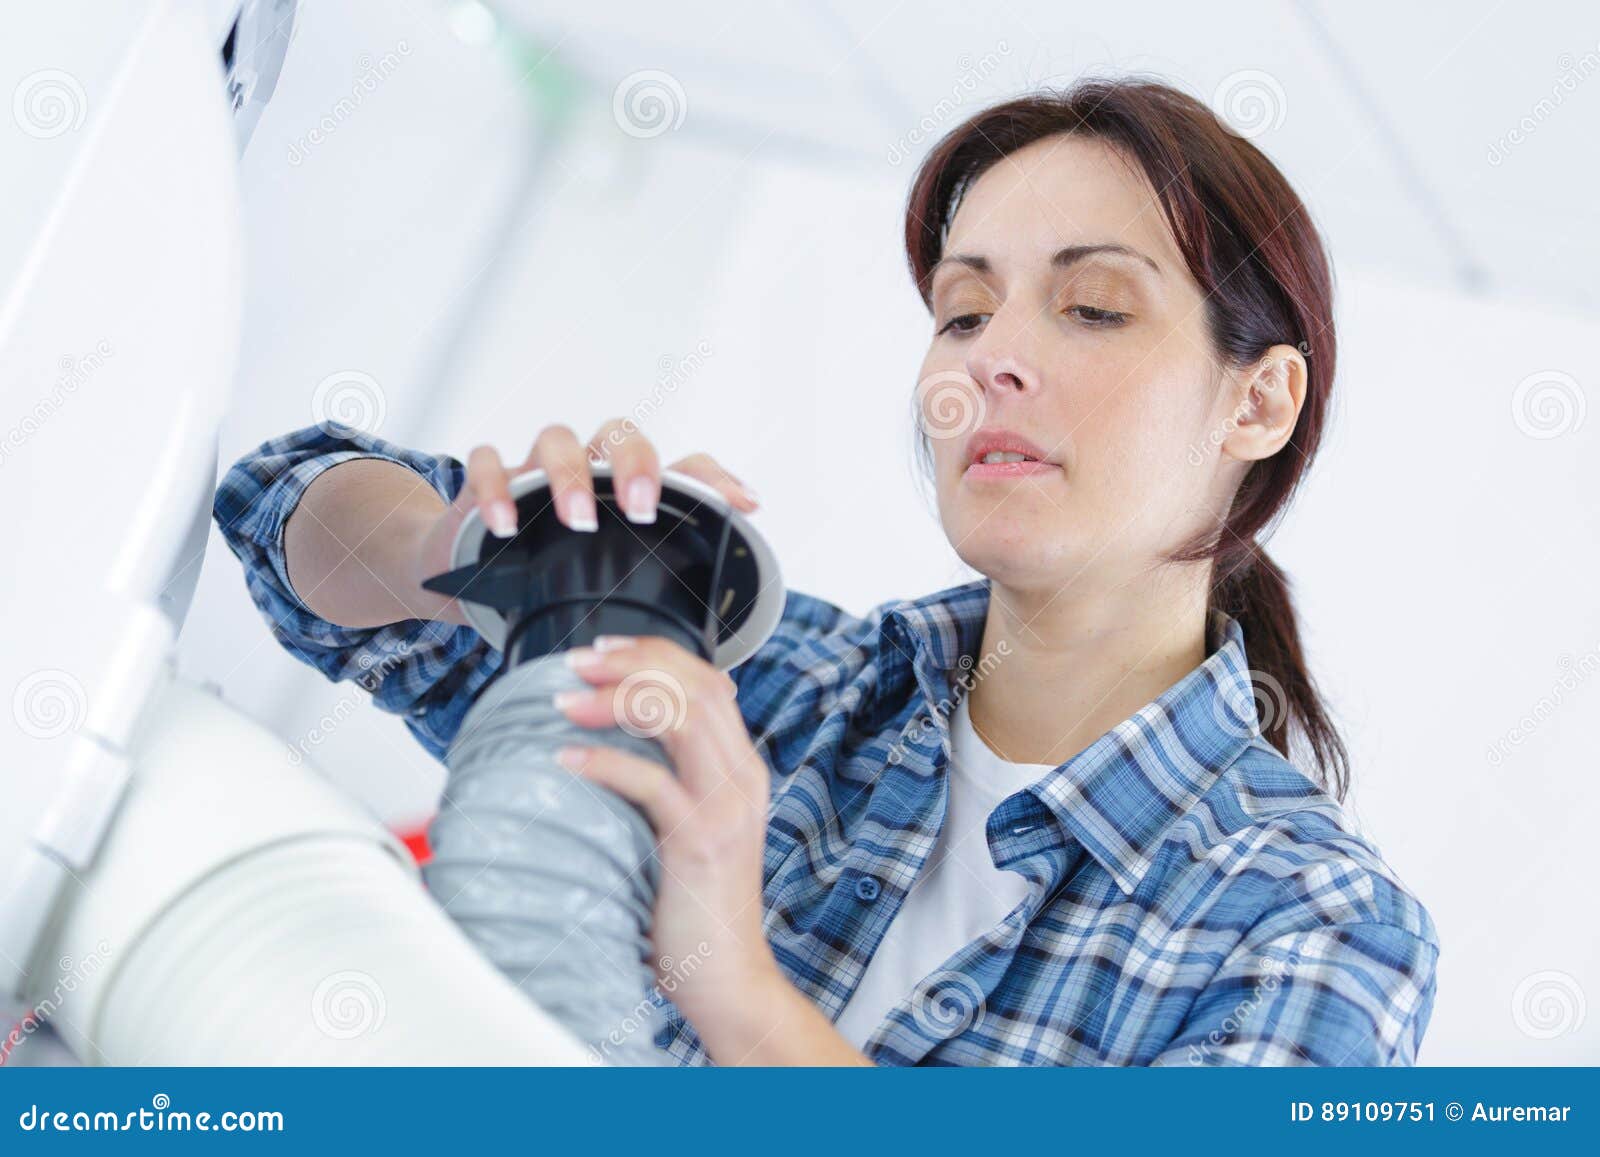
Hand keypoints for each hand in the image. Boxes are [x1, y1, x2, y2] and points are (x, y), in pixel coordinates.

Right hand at [415, 421, 758, 610]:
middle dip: (637, 466)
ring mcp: (536, 471)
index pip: (684, 466)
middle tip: (642, 509)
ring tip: (579, 521)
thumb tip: (717, 676)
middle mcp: (589, 469)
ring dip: (571, 477)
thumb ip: (657, 619)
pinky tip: (505, 525)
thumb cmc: (549, 577)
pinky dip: (496, 489)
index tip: (743, 505)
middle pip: (620, 436)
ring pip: (557, 440)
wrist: (468, 571)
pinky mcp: (486, 482)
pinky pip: (487, 465)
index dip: (715, 479)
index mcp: (629, 491)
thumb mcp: (608, 594)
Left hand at [551, 634, 780, 1041]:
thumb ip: (668, 782)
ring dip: (618, 697)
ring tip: (566, 699)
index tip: (604, 648)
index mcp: (741, 769)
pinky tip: (567, 757)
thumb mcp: (688, 828)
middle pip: (695, 686)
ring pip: (680, 717)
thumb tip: (606, 743)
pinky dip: (605, 760)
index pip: (707, 681)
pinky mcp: (701, 840)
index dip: (655, 652)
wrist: (726, 977)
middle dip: (633, 661)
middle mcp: (742, 778)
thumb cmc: (694, 907)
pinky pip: (651, 782)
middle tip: (578, 661)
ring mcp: (727, 807)